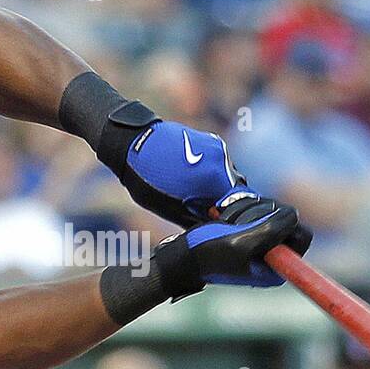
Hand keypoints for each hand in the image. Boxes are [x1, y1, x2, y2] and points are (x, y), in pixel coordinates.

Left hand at [120, 120, 243, 227]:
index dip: (224, 214)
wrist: (133, 142)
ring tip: (192, 189)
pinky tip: (191, 175)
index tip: (210, 218)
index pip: (236, 204)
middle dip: (220, 199)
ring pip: (227, 174)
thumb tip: (212, 228)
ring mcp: (217, 147)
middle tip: (198, 206)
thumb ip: (198, 219)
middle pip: (233, 189)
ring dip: (215, 184)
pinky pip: (219, 162)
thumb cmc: (147, 178)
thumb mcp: (172, 209)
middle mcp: (221, 160)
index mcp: (214, 178)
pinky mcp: (211, 140)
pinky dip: (211, 171)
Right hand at [152, 189, 309, 293]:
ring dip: (245, 211)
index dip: (284, 222)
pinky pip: (252, 210)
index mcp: (277, 266)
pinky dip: (237, 208)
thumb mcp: (244, 242)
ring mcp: (259, 243)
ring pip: (268, 211)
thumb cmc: (208, 253)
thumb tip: (294, 214)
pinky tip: (221, 216)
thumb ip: (273, 228)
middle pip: (285, 219)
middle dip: (260, 214)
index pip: (302, 235)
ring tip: (224, 222)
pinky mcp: (246, 232)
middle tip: (235, 224)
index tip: (259, 223)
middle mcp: (272, 256)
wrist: (180, 256)